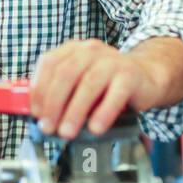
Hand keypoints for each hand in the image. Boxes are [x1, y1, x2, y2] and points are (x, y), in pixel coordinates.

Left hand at [29, 38, 175, 138]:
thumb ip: (60, 93)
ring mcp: (112, 61)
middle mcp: (91, 51)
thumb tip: (39, 116)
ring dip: (75, 111)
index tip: (35, 113)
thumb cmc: (107, 84)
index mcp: (74, 50)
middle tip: (48, 127)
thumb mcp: (80, 83)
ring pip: (89, 84)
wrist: (146, 77)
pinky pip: (115, 94)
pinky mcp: (130, 75)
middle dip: (53, 104)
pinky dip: (103, 113)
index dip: (39, 89)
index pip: (49, 63)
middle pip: (66, 74)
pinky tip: (95, 128)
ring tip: (67, 132)